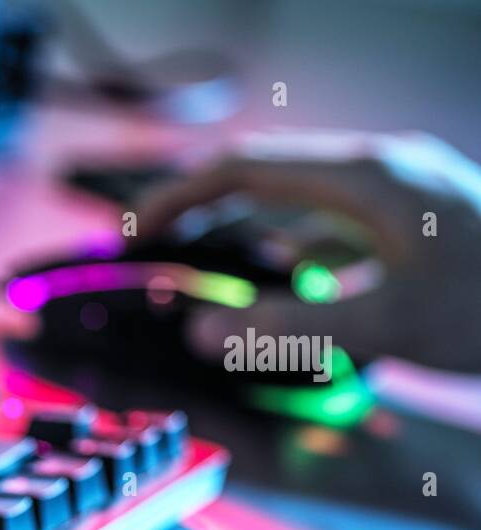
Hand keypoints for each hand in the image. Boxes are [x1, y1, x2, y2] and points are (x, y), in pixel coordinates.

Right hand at [138, 130, 480, 371]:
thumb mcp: (389, 325)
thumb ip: (287, 329)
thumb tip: (202, 332)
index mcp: (367, 178)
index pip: (245, 168)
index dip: (179, 196)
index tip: (136, 233)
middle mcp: (381, 173)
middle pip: (267, 175)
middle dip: (203, 208)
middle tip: (155, 245)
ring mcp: (403, 196)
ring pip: (300, 203)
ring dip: (246, 231)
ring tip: (205, 265)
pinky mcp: (419, 225)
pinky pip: (335, 230)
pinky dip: (293, 256)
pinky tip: (287, 291)